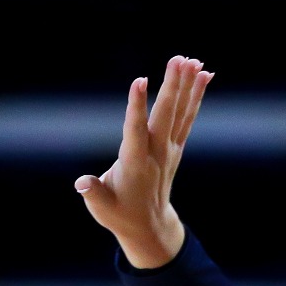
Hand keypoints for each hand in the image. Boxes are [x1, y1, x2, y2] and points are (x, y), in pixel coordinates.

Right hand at [75, 55, 212, 267]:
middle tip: (179, 59)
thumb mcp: (101, 207)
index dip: (136, 105)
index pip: (136, 131)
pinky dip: (196, 95)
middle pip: (166, 115)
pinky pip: (188, 116)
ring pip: (181, 113)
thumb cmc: (119, 212)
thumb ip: (93, 191)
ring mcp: (170, 149)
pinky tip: (204, 75)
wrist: (148, 226)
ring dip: (188, 85)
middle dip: (172, 86)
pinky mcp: (176, 146)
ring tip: (195, 60)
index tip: (139, 80)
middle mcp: (157, 153)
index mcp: (135, 164)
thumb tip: (82, 183)